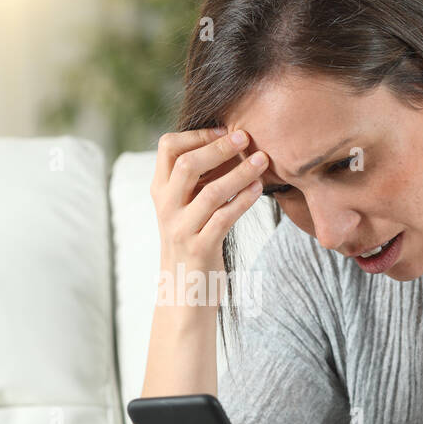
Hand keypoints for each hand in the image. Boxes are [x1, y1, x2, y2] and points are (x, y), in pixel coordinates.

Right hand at [151, 126, 267, 275]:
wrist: (183, 292)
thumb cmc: (192, 241)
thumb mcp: (185, 207)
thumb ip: (197, 180)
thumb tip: (229, 142)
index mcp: (160, 191)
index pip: (167, 148)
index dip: (197, 134)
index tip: (224, 131)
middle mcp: (166, 208)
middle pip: (187, 165)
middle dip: (219, 147)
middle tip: (246, 137)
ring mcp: (181, 229)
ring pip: (211, 192)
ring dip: (240, 173)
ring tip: (263, 160)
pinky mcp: (200, 249)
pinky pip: (224, 219)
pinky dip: (244, 200)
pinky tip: (259, 188)